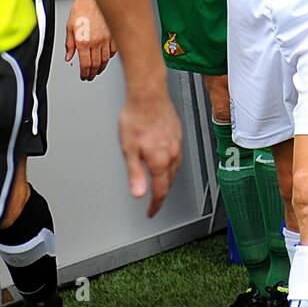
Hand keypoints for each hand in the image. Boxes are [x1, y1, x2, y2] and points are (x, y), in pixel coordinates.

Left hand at [65, 0, 116, 80]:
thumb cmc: (82, 8)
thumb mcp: (69, 26)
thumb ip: (69, 44)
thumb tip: (69, 57)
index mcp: (83, 41)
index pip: (85, 65)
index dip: (85, 74)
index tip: (84, 76)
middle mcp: (96, 42)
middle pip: (96, 65)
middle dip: (92, 73)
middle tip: (90, 76)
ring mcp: (106, 39)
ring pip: (105, 60)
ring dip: (101, 67)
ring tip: (97, 70)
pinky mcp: (114, 35)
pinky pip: (113, 51)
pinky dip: (109, 57)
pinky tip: (106, 57)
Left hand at [118, 88, 182, 216]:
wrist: (148, 94)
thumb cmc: (136, 117)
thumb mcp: (129, 149)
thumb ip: (135, 174)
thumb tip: (138, 193)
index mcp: (160, 160)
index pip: (161, 191)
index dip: (155, 205)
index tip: (151, 212)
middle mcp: (172, 153)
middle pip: (169, 181)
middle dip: (162, 193)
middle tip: (154, 201)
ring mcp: (177, 143)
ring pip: (175, 169)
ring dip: (168, 179)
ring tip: (159, 183)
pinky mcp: (178, 133)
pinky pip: (177, 156)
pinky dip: (171, 164)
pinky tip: (165, 160)